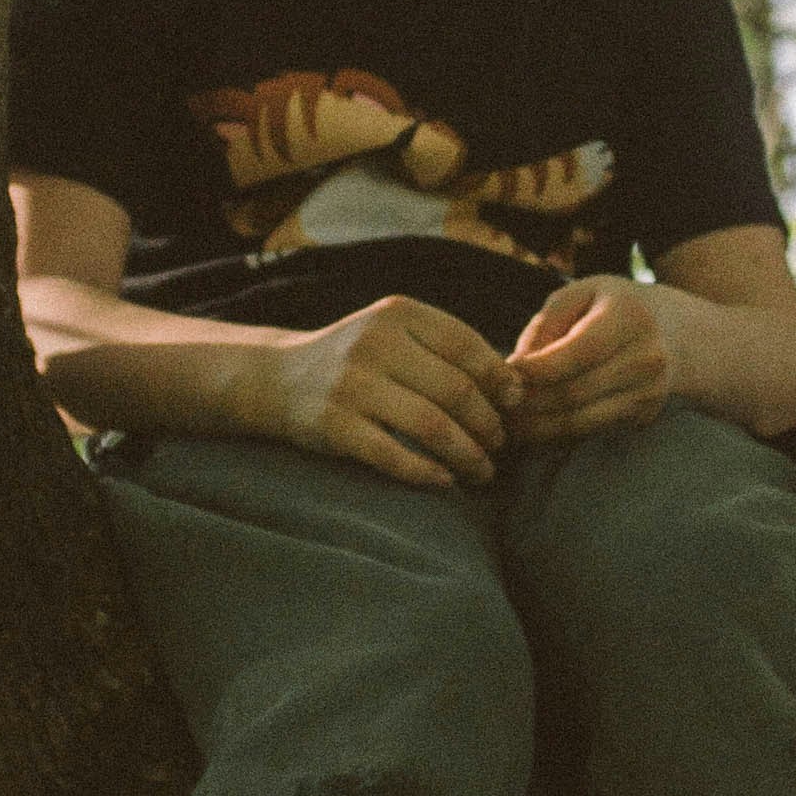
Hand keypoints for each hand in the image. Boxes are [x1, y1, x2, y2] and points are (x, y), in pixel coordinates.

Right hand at [258, 294, 518, 489]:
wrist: (280, 378)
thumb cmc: (358, 360)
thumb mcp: (395, 333)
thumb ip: (445, 348)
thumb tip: (516, 386)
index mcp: (397, 314)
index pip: (467, 345)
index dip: (499, 379)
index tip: (515, 404)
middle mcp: (374, 342)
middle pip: (456, 390)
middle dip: (488, 424)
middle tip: (500, 445)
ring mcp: (351, 384)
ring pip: (432, 426)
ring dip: (467, 455)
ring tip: (482, 470)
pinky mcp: (334, 426)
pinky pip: (394, 456)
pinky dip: (427, 473)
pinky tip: (445, 482)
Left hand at [505, 275, 670, 447]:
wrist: (679, 334)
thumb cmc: (616, 307)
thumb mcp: (582, 294)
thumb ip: (546, 325)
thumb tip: (514, 368)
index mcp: (629, 317)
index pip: (577, 352)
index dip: (536, 370)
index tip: (503, 373)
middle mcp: (646, 358)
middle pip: (575, 392)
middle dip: (529, 404)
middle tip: (494, 406)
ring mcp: (649, 392)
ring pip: (582, 420)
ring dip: (538, 427)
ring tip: (507, 423)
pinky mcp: (643, 416)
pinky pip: (592, 430)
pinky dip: (558, 433)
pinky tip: (533, 428)